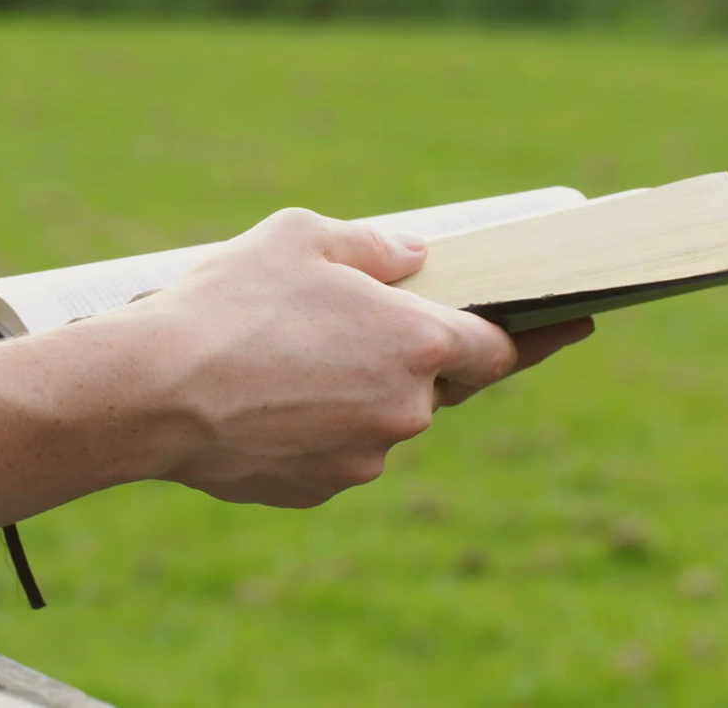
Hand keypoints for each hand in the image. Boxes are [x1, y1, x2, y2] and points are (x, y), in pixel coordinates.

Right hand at [126, 208, 590, 507]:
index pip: (502, 344)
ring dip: (348, 392)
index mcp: (419, 342)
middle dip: (400, 356)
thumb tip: (415, 256)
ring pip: (376, 420)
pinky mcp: (317, 489)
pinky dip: (308, 428)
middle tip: (347, 328)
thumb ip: (372, 246)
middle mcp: (407, 410)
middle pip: (432, 383)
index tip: (576, 322)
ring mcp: (363, 459)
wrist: (151, 393)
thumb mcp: (300, 238)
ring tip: (275, 359)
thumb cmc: (228, 303)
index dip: (537, 331)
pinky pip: (331, 453)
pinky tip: (258, 400)